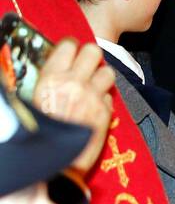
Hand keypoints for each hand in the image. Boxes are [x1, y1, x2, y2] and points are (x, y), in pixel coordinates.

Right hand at [31, 39, 114, 175]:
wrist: (56, 158)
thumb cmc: (41, 129)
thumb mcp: (36, 97)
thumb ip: (52, 79)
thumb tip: (63, 67)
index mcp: (52, 76)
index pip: (68, 45)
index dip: (72, 47)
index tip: (73, 52)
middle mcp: (74, 82)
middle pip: (93, 51)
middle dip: (92, 57)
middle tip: (87, 66)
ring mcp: (93, 97)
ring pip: (108, 72)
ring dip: (102, 77)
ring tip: (94, 85)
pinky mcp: (106, 113)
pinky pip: (110, 97)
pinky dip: (104, 100)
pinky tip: (95, 108)